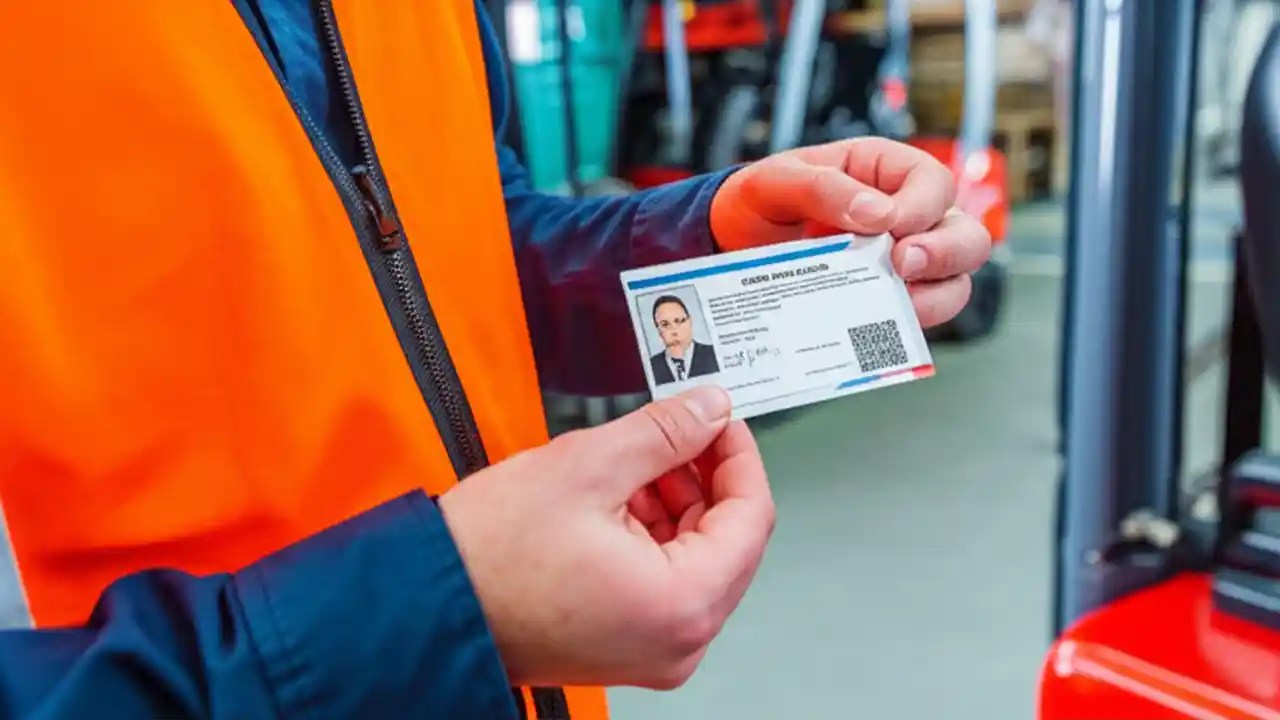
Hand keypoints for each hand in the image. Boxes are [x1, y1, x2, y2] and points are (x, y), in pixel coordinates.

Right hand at [438, 386, 773, 688]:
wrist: (425, 604)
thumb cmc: (488, 557)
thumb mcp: (588, 466)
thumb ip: (664, 432)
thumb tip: (710, 409)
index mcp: (682, 604)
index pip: (751, 517)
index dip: (738, 454)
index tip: (721, 419)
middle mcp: (678, 641)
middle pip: (728, 541)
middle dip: (703, 477)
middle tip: (678, 429)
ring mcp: (653, 649)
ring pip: (696, 559)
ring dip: (674, 503)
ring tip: (634, 462)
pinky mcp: (625, 645)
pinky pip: (663, 581)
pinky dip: (650, 535)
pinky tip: (617, 499)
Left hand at [709, 138, 992, 327]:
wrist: (730, 246)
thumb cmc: (757, 202)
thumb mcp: (776, 182)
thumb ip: (823, 188)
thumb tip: (875, 213)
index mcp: (884, 172)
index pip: (932, 182)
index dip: (920, 206)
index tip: (887, 225)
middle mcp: (905, 216)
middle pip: (964, 233)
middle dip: (945, 252)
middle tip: (903, 264)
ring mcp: (901, 263)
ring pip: (954, 280)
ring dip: (935, 295)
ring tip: (896, 301)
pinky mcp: (887, 301)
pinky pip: (920, 316)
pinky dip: (907, 323)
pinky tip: (879, 323)